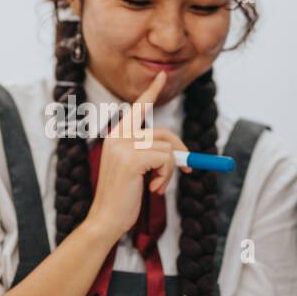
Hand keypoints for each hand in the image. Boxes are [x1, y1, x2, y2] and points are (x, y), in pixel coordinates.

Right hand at [85, 70, 189, 240]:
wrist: (106, 219)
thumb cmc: (123, 198)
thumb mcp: (138, 171)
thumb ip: (152, 156)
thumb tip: (182, 153)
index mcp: (116, 136)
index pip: (137, 108)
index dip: (152, 91)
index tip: (162, 76)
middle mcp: (117, 136)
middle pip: (163, 132)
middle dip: (181, 150)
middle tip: (189, 168)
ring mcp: (123, 146)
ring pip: (167, 148)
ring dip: (170, 170)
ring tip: (158, 186)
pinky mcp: (132, 159)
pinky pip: (166, 159)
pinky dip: (167, 176)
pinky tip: (153, 190)